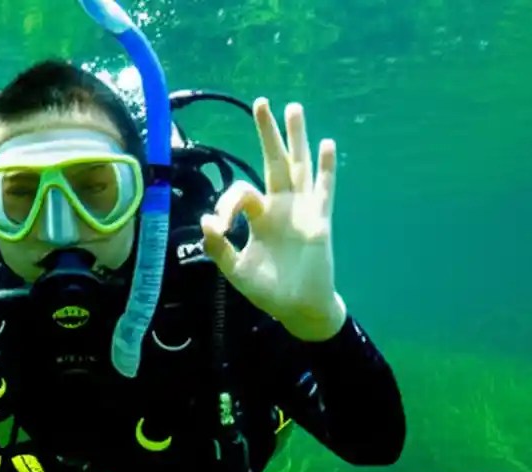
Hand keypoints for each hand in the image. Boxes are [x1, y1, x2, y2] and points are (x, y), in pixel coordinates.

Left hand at [200, 98, 346, 341]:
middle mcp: (281, 205)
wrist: (298, 307)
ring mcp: (302, 209)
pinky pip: (323, 189)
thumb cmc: (268, 290)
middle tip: (261, 102)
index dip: (226, 204)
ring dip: (296, 137)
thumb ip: (219, 248)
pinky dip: (326, 167)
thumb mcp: (235, 271)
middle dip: (267, 133)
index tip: (218, 225)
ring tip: (293, 108)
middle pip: (274, 161)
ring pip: (299, 166)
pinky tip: (326, 144)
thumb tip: (205, 220)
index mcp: (259, 215)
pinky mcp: (320, 219)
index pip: (242, 192)